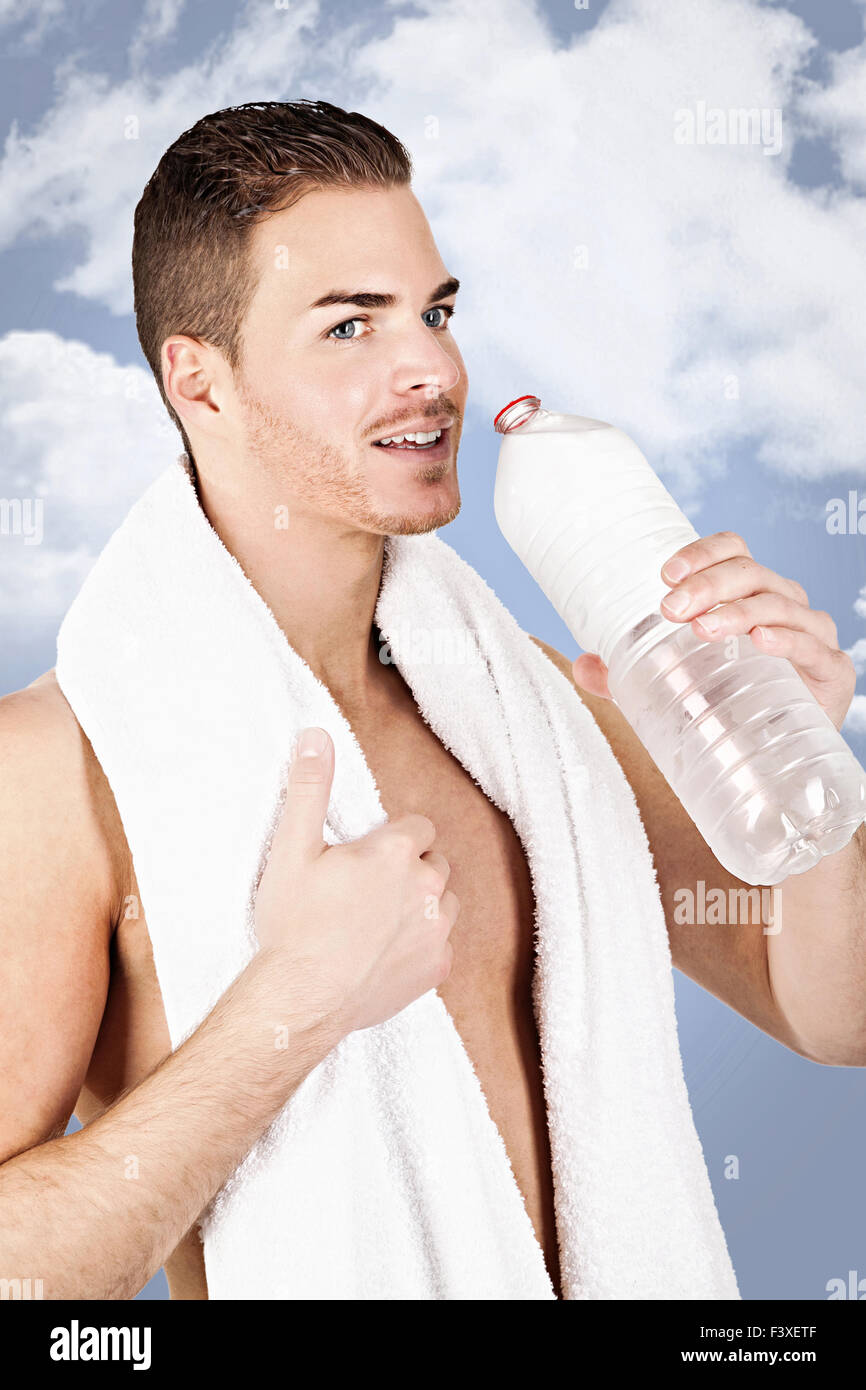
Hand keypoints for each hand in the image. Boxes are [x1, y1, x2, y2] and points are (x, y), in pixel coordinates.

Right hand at [253, 727, 458, 1035]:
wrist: (300, 999)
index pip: (418, 828)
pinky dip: (421, 946)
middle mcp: (429, 886)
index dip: (391, 841)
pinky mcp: (438, 969)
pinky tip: (385, 953)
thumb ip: (309, 787)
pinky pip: (441, 945)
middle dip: (409, 870)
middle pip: (434, 863)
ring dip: (420, 905)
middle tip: (365, 891)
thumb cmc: (294, 924)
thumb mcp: (292, 848)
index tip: (364, 860)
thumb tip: (316, 735)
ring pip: (443, 903)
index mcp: (399, 850)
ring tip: (376, 921)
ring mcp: (437, 930)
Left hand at [571, 531, 856, 731]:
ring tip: (701, 629)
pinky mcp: (831, 671)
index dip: (702, 553)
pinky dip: (787, 639)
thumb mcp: (672, 688)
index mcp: (747, 595)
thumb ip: (628, 676)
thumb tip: (581, 666)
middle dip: (708, 584)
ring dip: (737, 611)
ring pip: (778, 604)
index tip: (665, 573)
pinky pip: (813, 646)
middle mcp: (783, 605)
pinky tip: (762, 642)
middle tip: (671, 609)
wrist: (773, 769)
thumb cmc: (727, 710)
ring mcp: (812, 635)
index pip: (732, 553)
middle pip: (751, 573)